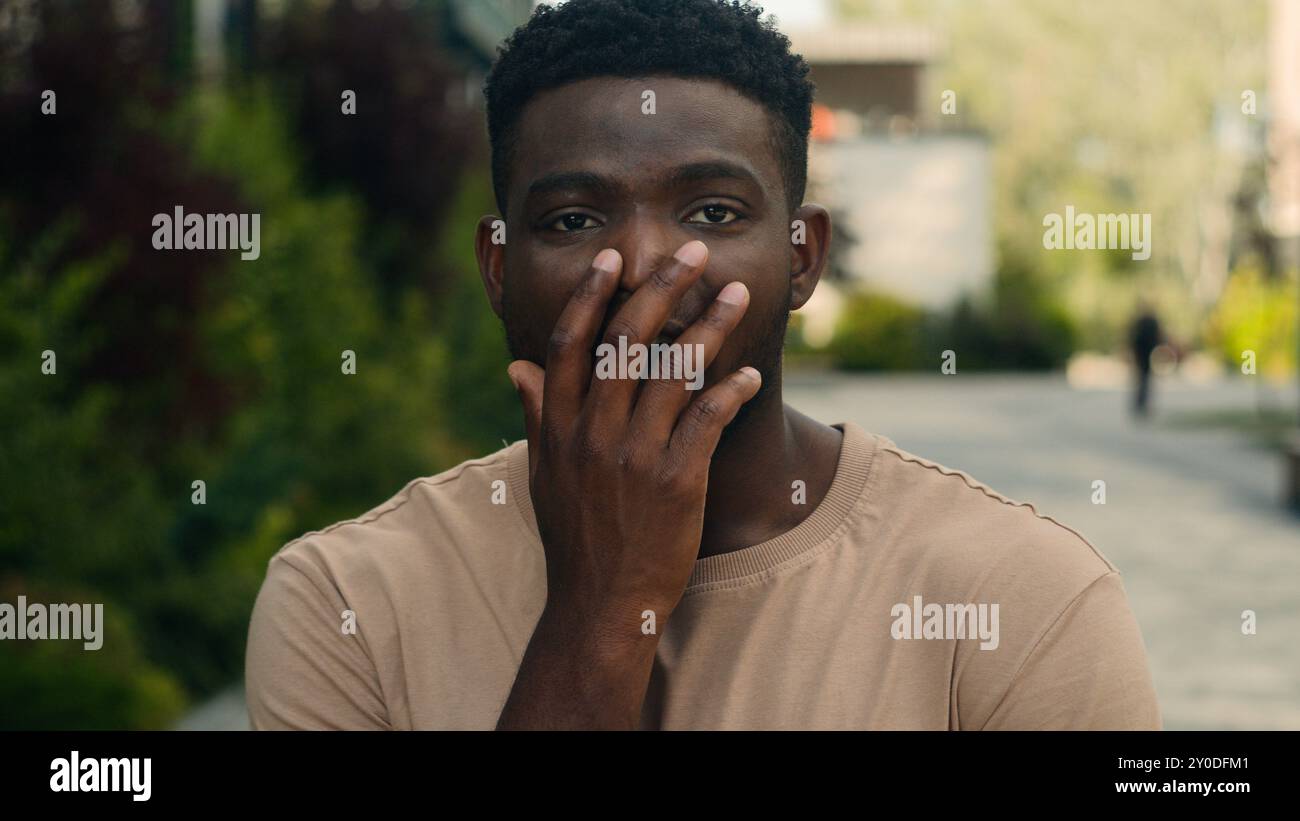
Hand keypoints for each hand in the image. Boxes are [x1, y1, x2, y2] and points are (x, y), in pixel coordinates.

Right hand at [508, 239, 760, 649]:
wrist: (600, 603)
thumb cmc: (574, 536)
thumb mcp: (543, 474)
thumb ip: (536, 414)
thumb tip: (517, 367)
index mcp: (558, 428)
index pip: (570, 344)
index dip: (591, 296)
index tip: (612, 258)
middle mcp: (592, 434)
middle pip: (626, 343)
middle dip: (661, 289)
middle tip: (690, 253)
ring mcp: (634, 456)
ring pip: (673, 372)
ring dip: (710, 327)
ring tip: (737, 294)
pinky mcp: (676, 481)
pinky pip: (708, 420)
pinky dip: (731, 391)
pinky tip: (749, 374)